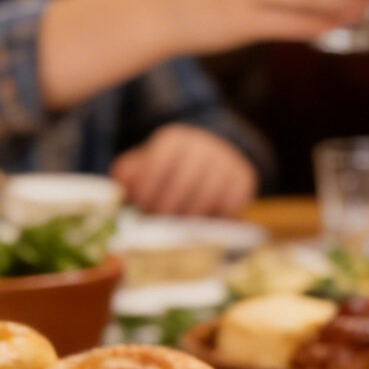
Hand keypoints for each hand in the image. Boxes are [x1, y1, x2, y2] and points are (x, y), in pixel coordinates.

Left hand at [110, 125, 257, 215]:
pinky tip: (203, 224)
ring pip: (209, 192)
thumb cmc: (169, 171)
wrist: (210, 161)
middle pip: (185, 179)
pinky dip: (217, 216)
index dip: (148, 186)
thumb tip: (125, 183)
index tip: (141, 206)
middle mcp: (204, 145)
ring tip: (177, 229)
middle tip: (158, 223)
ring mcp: (227, 161)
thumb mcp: (145, 165)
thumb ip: (130, 174)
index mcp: (175, 140)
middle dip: (168, 205)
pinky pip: (232, 201)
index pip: (160, 160)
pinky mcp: (244, 177)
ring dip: (191, 215)